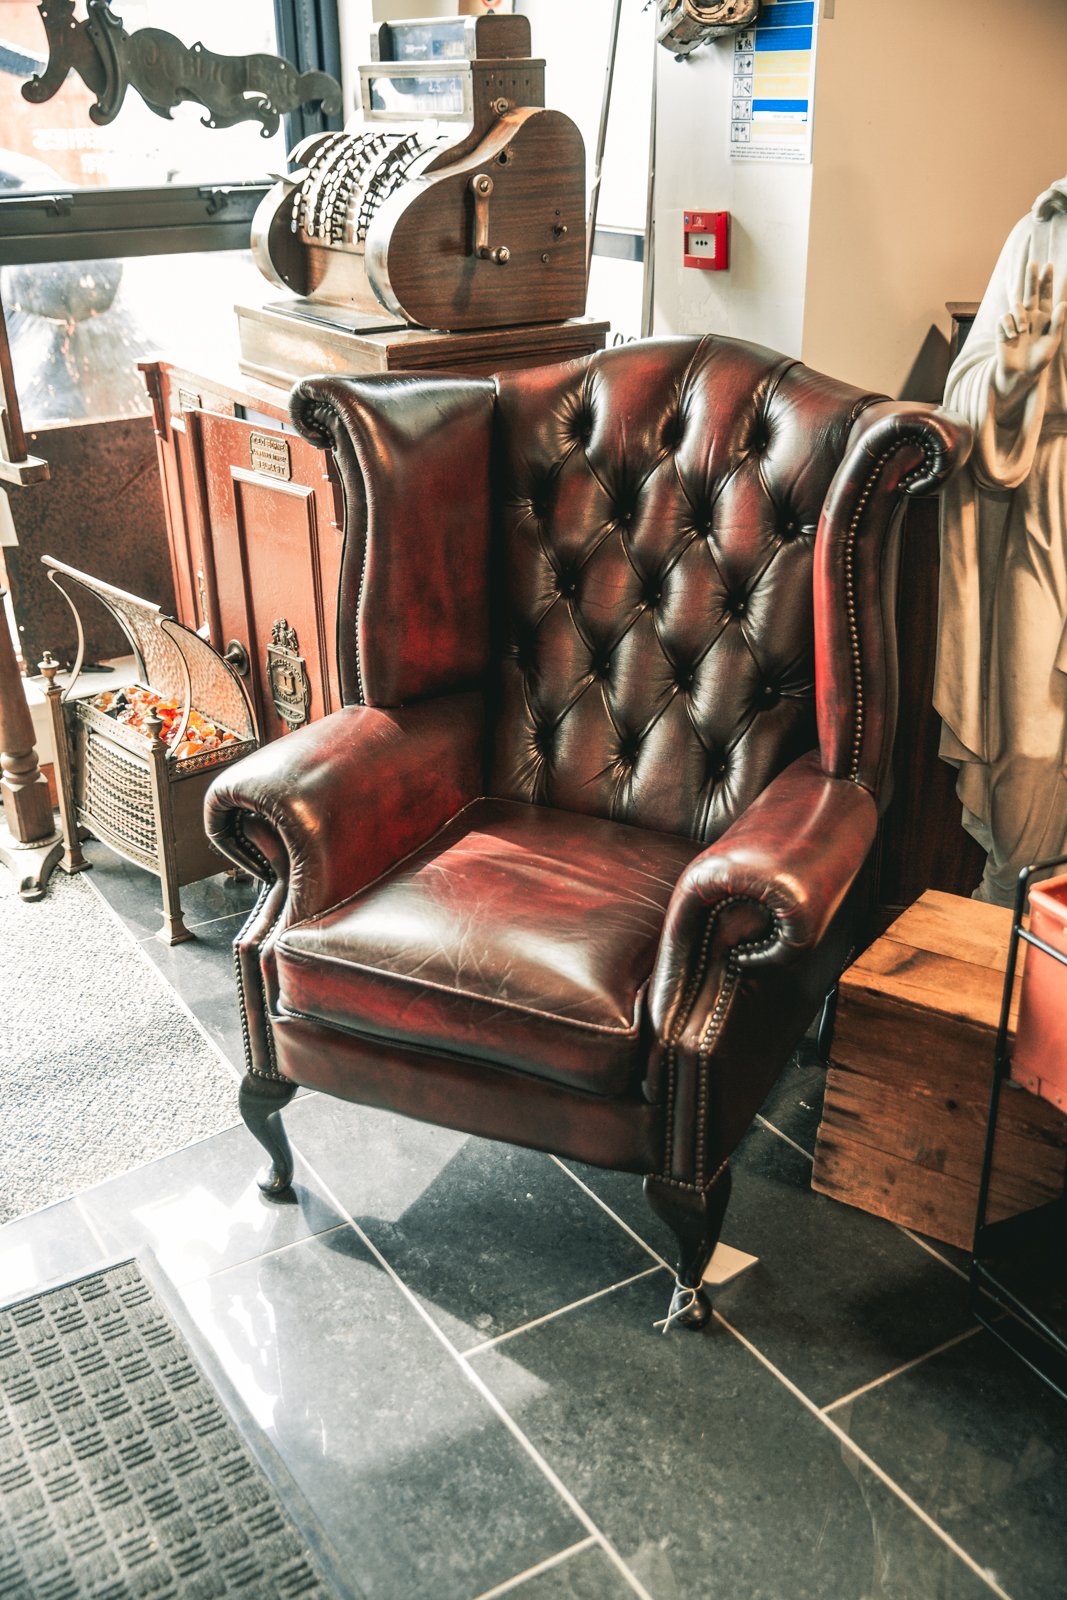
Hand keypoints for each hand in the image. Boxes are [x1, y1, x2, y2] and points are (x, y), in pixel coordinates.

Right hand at [995, 261, 1066, 398]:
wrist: (1021, 375)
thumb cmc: (1039, 361)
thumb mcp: (1053, 342)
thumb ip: (1058, 323)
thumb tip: (1063, 303)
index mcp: (1045, 316)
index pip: (1046, 294)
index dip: (1047, 280)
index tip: (1048, 265)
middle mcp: (1030, 315)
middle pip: (1030, 291)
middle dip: (1032, 277)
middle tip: (1033, 263)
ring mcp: (1016, 321)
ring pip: (1016, 305)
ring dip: (1020, 316)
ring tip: (1023, 331)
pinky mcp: (1003, 329)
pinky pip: (1004, 318)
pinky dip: (1009, 325)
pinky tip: (1013, 336)